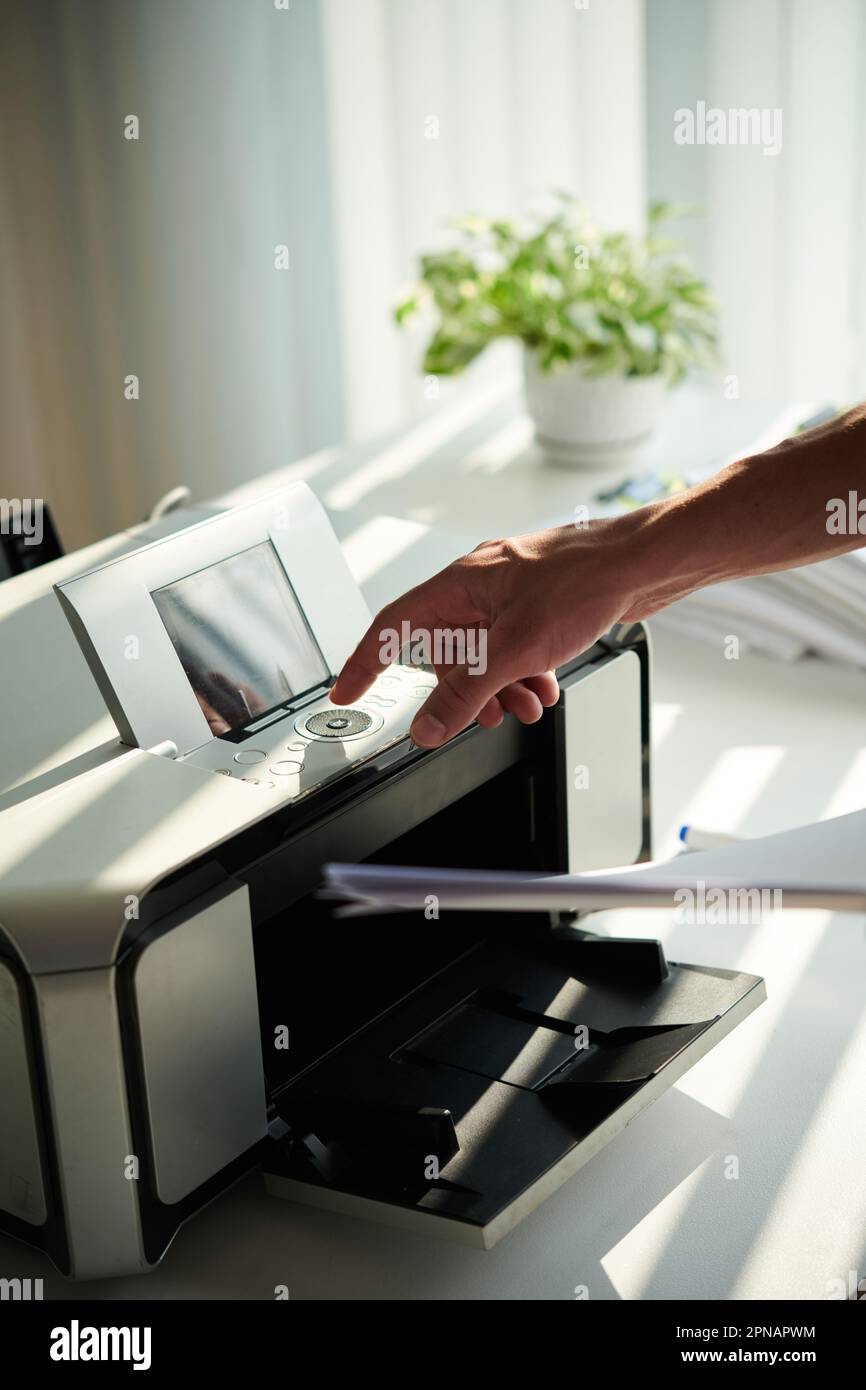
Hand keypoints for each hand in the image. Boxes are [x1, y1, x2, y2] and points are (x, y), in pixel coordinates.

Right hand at [330, 517, 645, 746]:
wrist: (643, 563)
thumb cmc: (584, 581)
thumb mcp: (516, 650)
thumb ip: (466, 693)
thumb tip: (428, 727)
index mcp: (458, 585)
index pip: (393, 628)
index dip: (364, 663)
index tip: (347, 694)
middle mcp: (478, 588)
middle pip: (445, 653)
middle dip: (465, 691)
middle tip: (482, 717)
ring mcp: (509, 597)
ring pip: (484, 656)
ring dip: (502, 689)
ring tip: (528, 705)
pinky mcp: (537, 607)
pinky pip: (514, 650)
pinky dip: (525, 674)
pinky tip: (546, 687)